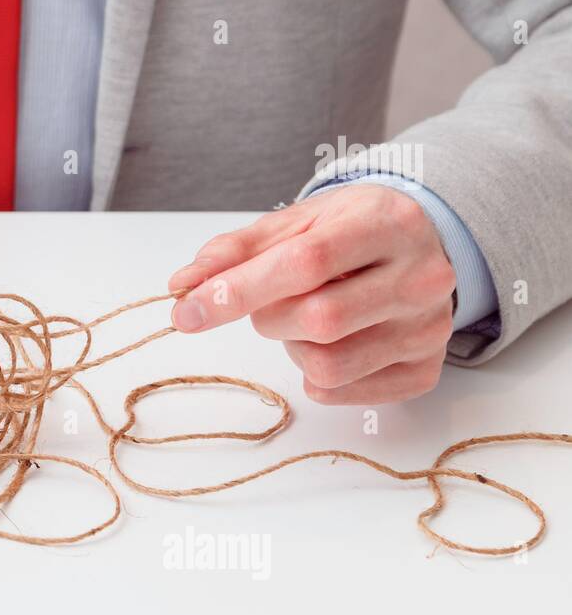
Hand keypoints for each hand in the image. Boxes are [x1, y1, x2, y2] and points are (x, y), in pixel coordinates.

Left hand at [167, 185, 455, 404]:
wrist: (418, 244)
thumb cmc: (349, 231)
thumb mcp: (296, 222)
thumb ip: (236, 251)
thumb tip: (183, 286)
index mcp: (387, 224)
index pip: (306, 263)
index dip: (239, 290)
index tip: (188, 310)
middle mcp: (422, 277)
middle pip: (319, 320)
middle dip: (270, 317)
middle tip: (271, 301)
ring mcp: (430, 329)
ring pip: (329, 364)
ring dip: (292, 348)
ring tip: (305, 319)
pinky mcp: (426, 370)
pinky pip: (342, 392)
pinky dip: (314, 374)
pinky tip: (329, 343)